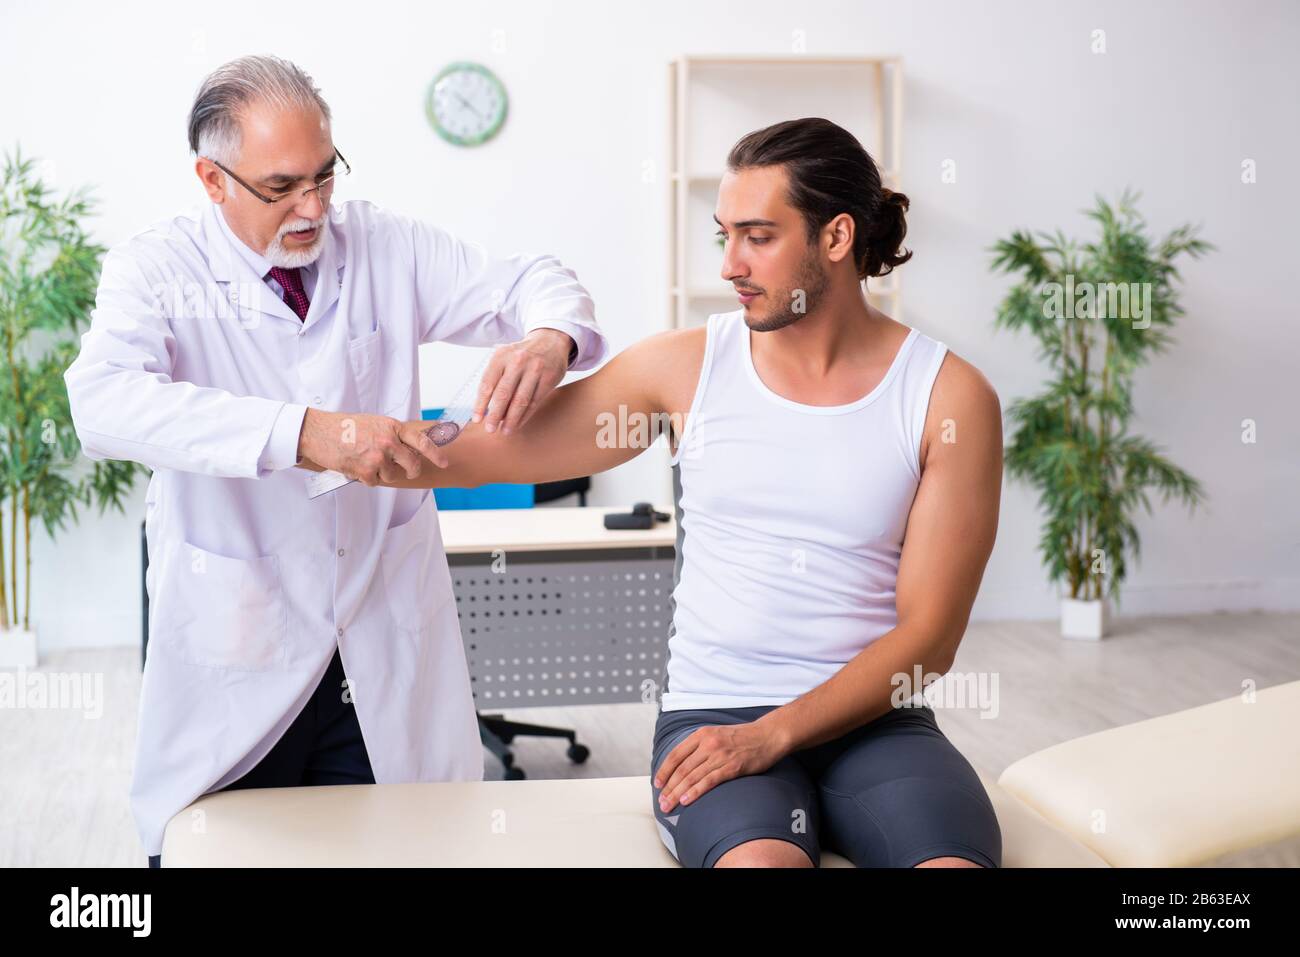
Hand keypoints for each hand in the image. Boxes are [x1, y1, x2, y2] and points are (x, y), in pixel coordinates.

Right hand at [296, 409, 447, 485]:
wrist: (318, 432)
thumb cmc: (344, 427)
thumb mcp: (373, 423)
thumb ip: (391, 435)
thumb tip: (406, 450)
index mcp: (392, 427)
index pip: (422, 441)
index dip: (435, 454)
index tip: (444, 462)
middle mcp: (389, 442)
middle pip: (412, 464)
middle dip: (411, 471)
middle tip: (406, 472)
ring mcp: (378, 457)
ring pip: (392, 475)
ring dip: (381, 473)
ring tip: (364, 460)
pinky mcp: (366, 471)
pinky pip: (375, 482)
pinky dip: (366, 478)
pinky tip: (355, 465)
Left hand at [474, 328, 573, 435]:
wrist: (550, 340)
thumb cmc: (521, 354)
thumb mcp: (505, 356)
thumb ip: (495, 377)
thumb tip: (485, 408)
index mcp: (501, 355)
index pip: (487, 383)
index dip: (481, 404)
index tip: (477, 419)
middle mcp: (518, 361)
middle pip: (503, 394)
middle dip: (495, 415)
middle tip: (490, 429)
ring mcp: (535, 369)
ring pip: (520, 400)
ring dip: (511, 419)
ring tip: (505, 431)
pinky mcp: (548, 378)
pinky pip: (535, 402)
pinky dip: (525, 415)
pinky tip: (518, 423)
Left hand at [653, 719, 788, 812]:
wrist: (767, 735)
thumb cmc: (742, 737)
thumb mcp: (716, 734)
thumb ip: (699, 746)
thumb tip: (683, 764)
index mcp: (701, 734)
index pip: (675, 754)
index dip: (664, 771)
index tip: (657, 784)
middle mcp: (707, 744)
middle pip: (681, 769)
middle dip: (669, 787)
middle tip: (661, 802)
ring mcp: (719, 755)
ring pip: (692, 777)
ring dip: (677, 793)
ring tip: (669, 806)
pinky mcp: (732, 767)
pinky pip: (709, 781)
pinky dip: (695, 792)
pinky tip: (686, 801)